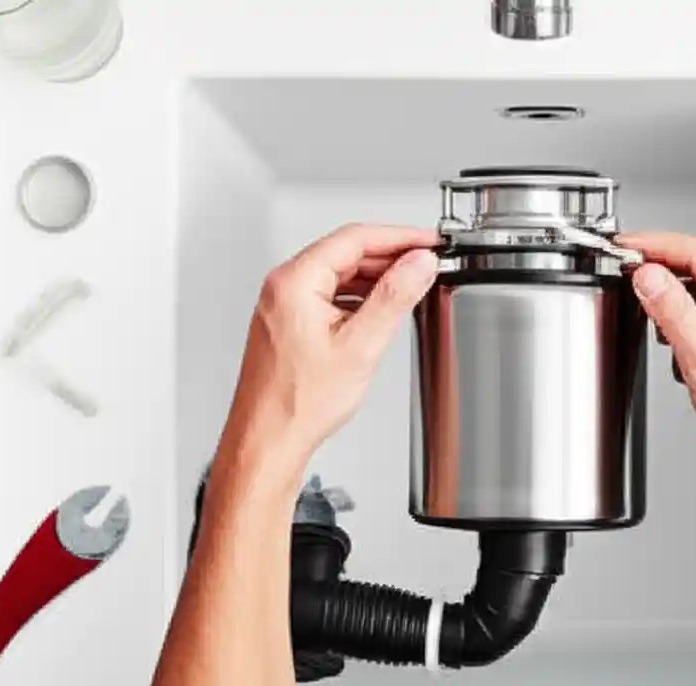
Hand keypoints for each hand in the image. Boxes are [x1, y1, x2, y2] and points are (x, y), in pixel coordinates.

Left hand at [218, 224, 438, 491]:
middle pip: (346, 252)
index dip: (399, 236)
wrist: (268, 440)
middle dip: (390, 255)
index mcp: (295, 282)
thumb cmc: (297, 403)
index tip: (427, 242)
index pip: (355, 238)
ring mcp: (283, 305)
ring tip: (411, 287)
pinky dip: (358, 297)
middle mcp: (283, 288)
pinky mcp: (288, 323)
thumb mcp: (360, 346)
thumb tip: (418, 264)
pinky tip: (380, 310)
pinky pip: (329, 295)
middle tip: (426, 263)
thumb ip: (394, 298)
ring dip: (375, 277)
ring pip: (338, 274)